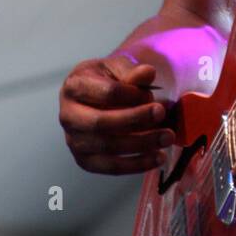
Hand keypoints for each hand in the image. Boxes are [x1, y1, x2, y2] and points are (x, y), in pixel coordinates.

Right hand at [58, 56, 174, 175]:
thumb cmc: (106, 79)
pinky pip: (110, 167)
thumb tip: (148, 73)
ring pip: (107, 147)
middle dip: (136, 120)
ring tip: (167, 137)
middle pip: (102, 123)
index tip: (150, 93)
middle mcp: (68, 116)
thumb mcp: (118, 68)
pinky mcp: (85, 160)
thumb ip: (132, 71)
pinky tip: (157, 157)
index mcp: (74, 86)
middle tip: (162, 113)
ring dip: (141, 144)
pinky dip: (136, 164)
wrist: (94, 96)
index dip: (131, 94)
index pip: (105, 93)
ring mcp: (74, 141)